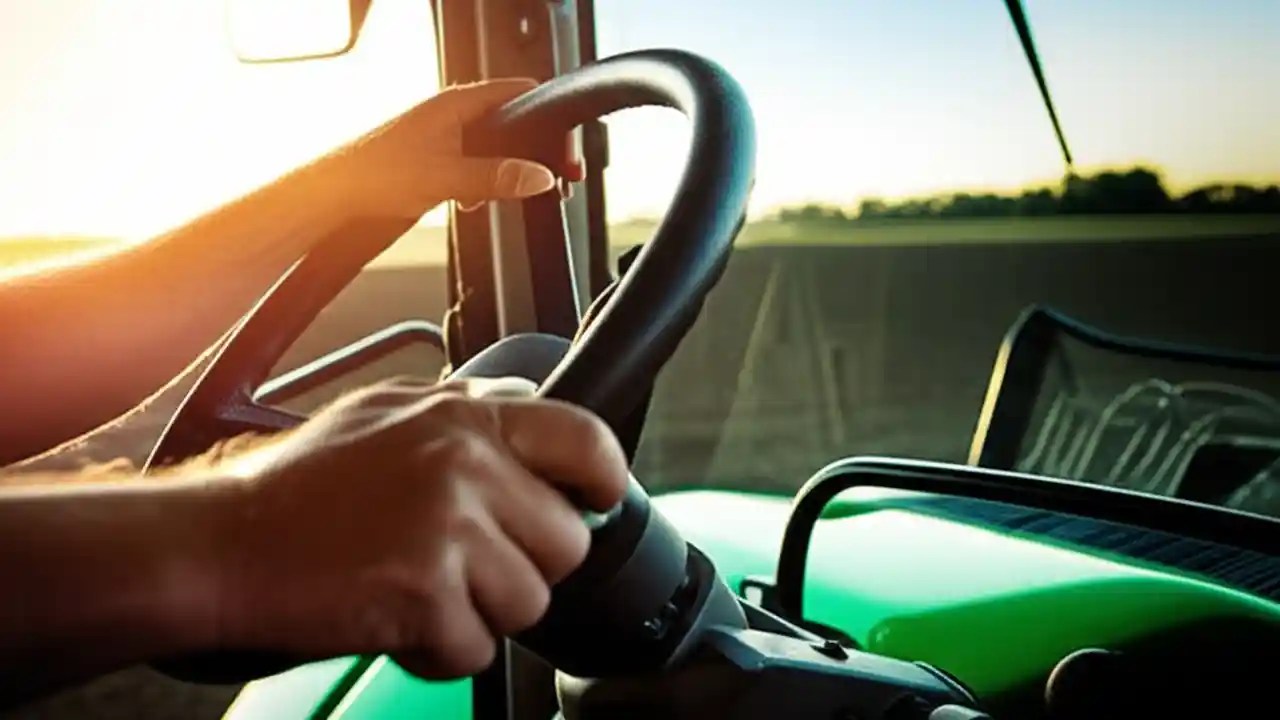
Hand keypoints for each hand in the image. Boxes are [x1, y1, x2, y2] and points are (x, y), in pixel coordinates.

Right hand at [210, 377, 627, 677]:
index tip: (596, 499)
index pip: (583, 438)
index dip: (602, 477)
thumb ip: (465, 406)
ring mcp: (448, 530)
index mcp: (463, 419)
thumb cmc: (295, 486)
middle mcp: (465, 466)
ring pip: (528, 603)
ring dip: (479, 612)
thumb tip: (527, 400)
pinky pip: (477, 649)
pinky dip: (438, 650)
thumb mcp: (386, 413)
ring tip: (418, 587)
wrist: (221, 545)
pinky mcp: (427, 595)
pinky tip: (395, 616)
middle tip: (462, 563)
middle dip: (522, 565)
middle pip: (565, 542)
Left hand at [339, 78, 582, 218]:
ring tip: (509, 193)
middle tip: (552, 178)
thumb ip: (496, 177)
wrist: (336, 194)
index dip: (547, 117)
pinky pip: (474, 167)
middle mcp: (453, 115)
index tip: (565, 146)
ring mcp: (444, 137)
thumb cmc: (376, 172)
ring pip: (494, 149)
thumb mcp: (447, 176)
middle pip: (511, 125)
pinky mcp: (436, 160)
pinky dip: (483, 184)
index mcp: (457, 103)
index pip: (519, 93)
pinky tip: (474, 201)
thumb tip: (540, 177)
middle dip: (532, 153)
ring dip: (506, 173)